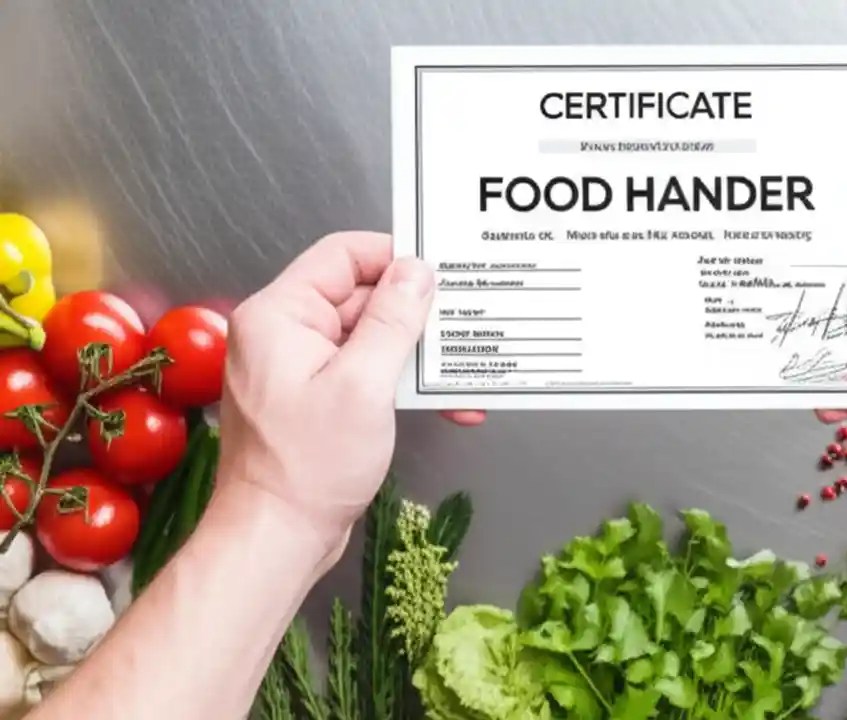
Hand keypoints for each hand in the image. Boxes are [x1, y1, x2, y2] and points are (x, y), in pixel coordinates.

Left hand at [215, 232, 483, 554]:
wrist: (275, 538)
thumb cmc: (307, 467)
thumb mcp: (364, 384)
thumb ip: (393, 319)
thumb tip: (417, 271)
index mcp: (279, 316)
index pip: (342, 255)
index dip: (395, 257)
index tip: (441, 269)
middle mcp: (282, 334)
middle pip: (360, 298)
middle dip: (416, 316)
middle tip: (463, 324)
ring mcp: (298, 369)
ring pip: (369, 339)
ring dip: (416, 357)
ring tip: (462, 374)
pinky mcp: (315, 400)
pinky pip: (364, 373)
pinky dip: (401, 386)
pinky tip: (445, 404)